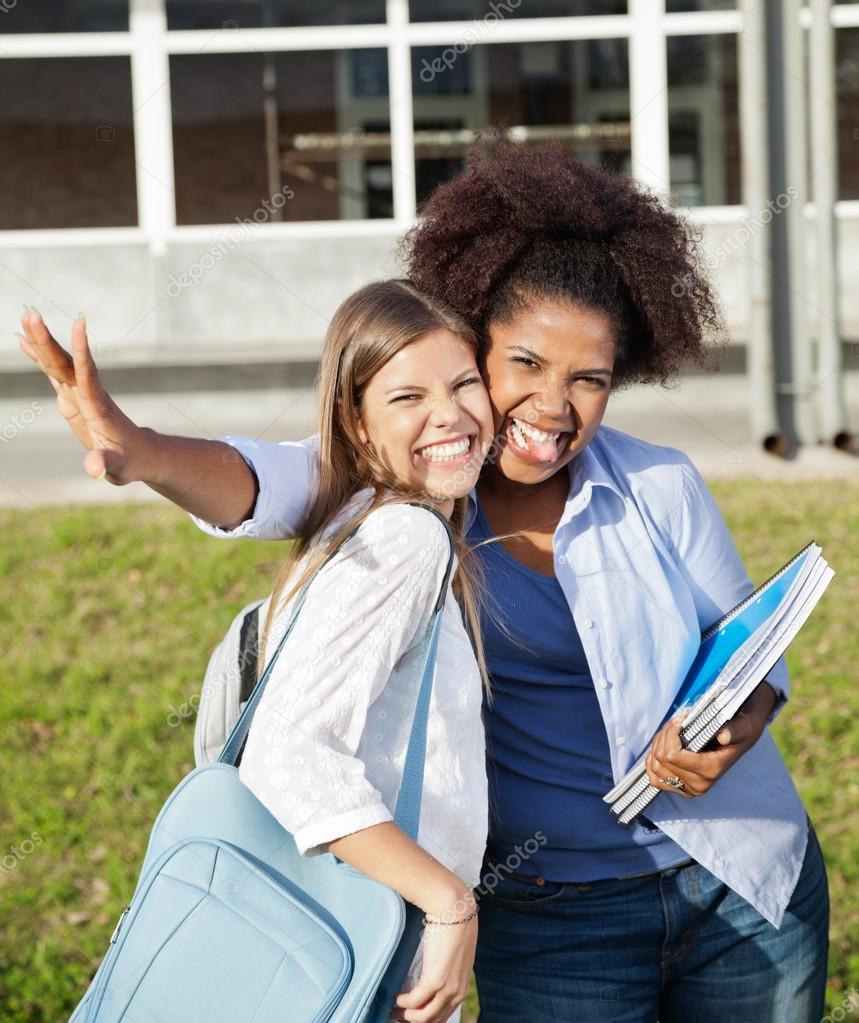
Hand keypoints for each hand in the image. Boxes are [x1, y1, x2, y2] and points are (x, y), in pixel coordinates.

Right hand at [18, 307, 152, 484]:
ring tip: (27, 316)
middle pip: (66, 363)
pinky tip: (24, 342)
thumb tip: (94, 469)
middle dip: (48, 341)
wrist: (138, 455)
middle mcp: (88, 394)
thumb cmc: (130, 462)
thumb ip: (104, 466)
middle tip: (31, 314)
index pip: (87, 374)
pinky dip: (39, 358)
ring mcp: (80, 394)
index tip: (79, 323)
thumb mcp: (118, 469)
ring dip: (42, 342)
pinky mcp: (73, 399)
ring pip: (58, 363)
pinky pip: (53, 373)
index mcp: (98, 407)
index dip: (82, 351)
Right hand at [390, 899, 476, 1022]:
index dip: (426, 1019)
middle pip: (433, 1019)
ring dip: (407, 1015)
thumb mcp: (455, 957)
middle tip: (399, 1016)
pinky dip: (403, 1002)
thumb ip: (448, 972)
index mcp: (463, 988)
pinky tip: (396, 997)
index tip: (412, 1015)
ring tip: (395, 1010)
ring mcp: (447, 988)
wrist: (454, 912)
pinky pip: (415, 1000)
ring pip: (424, 1016)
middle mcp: (457, 993)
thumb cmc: (453, 927)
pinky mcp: (435, 980)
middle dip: (414, 1020)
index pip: (444, 1015)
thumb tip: (432, 978)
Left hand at [644, 681, 776, 797]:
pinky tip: (663, 746)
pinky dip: (653, 760)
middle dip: (664, 735)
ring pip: (654, 767)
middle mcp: (699, 785)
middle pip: (661, 759)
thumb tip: (723, 736)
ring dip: (658, 745)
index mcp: (711, 770)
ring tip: (671, 731)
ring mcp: (688, 789)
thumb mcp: (741, 727)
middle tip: (676, 721)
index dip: (670, 733)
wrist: (741, 740)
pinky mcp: (680, 788)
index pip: (672, 755)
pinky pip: (654, 778)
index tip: (680, 718)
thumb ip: (734, 731)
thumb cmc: (739, 730)